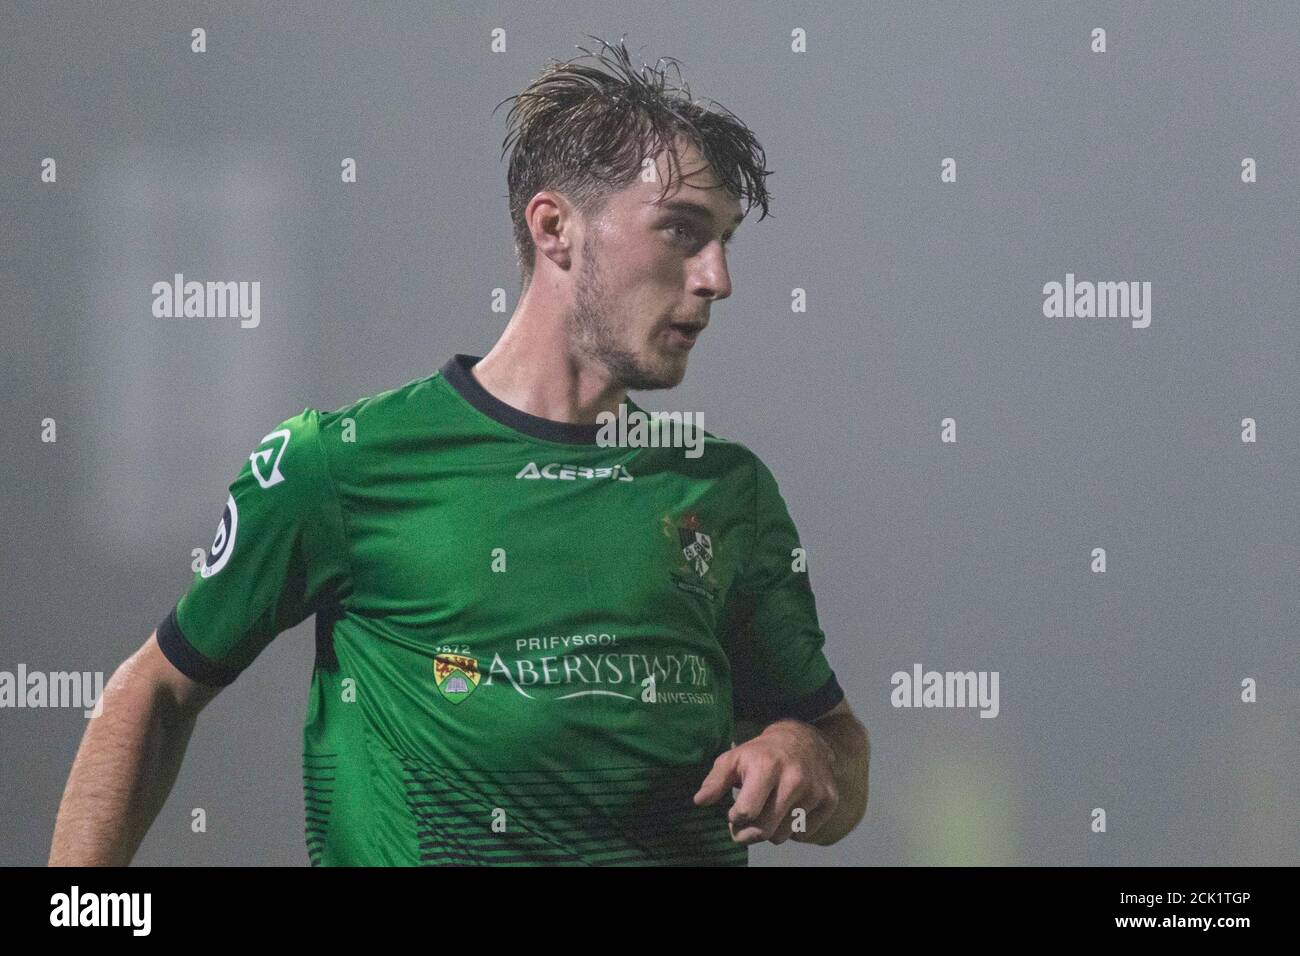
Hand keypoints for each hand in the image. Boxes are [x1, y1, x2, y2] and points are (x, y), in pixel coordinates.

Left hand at [693, 719, 838, 844]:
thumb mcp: (734, 758)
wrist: (803, 739)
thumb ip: (715, 781)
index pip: (747, 812)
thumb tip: (699, 801)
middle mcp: (795, 779)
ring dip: (770, 831)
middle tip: (744, 823)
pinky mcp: (830, 800)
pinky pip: (803, 834)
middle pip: (764, 830)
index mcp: (767, 766)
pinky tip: (788, 809)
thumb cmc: (761, 753)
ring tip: (767, 811)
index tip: (733, 812)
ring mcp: (815, 791)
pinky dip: (792, 829)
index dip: (735, 818)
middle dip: (748, 833)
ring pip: (783, 836)